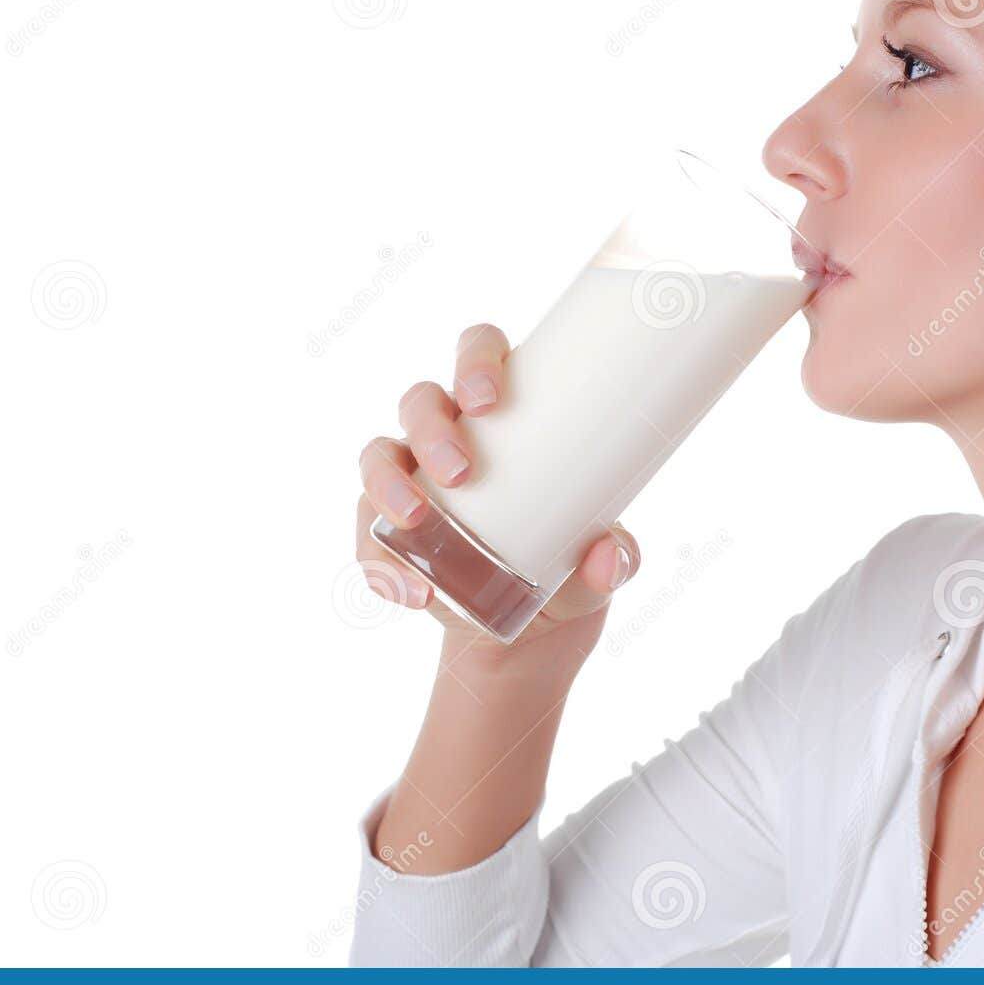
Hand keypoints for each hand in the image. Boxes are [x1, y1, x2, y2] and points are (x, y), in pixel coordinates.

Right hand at [355, 323, 639, 654]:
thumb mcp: (601, 567)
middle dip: (432, 428)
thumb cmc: (569, 568)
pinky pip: (367, 530)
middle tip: (461, 471)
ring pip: (379, 454)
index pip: (480, 352)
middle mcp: (450, 433)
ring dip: (387, 481)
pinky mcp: (388, 529)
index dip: (476, 359)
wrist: (531, 632)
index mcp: (505, 413)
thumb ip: (616, 560)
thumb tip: (608, 558)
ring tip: (416, 520)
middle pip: (421, 401)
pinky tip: (410, 589)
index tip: (489, 399)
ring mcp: (412, 478)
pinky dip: (378, 559)